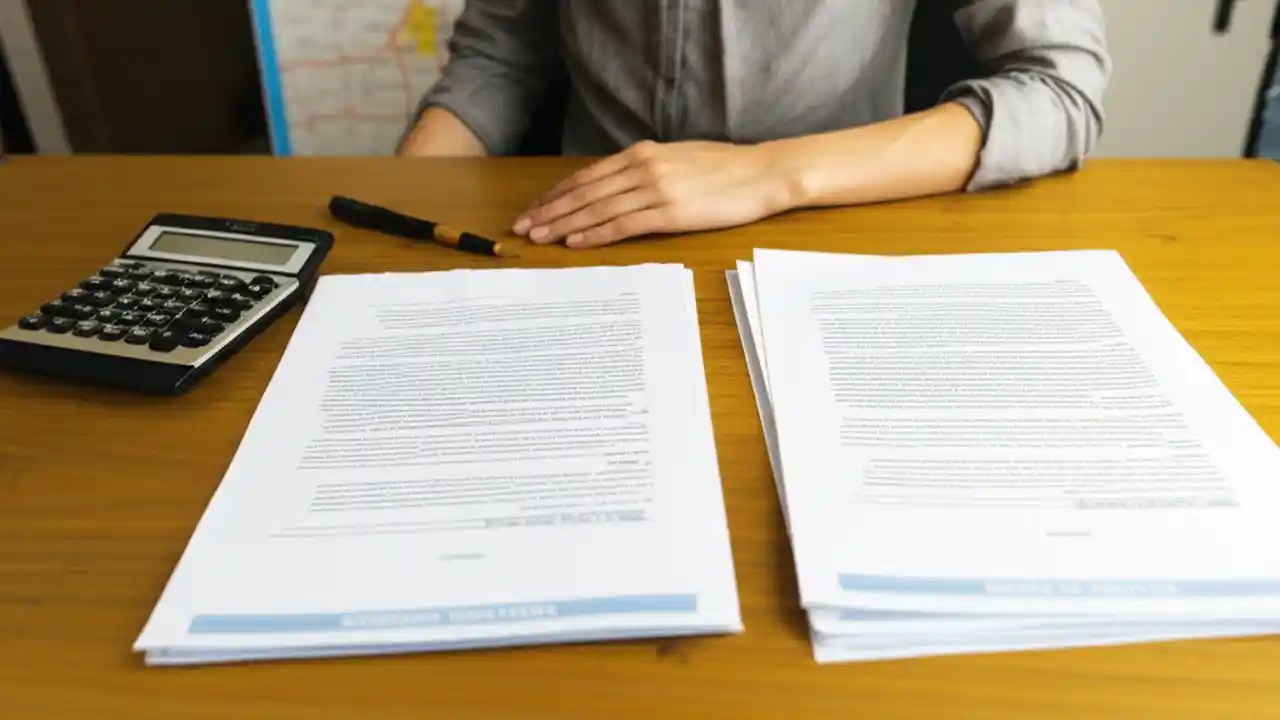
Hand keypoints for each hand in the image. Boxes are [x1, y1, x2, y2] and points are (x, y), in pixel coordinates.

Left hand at [512, 140, 797, 248]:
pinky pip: (623, 225)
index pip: (587, 176)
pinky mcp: (670, 212)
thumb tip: (618, 188)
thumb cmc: (725, 170)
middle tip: (522, 227)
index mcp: (642, 153)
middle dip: (550, 210)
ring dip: (564, 224)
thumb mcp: (677, 160)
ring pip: (597, 209)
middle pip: (584, 192)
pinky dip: (595, 233)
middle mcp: (642, 167)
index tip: (535, 208)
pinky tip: (575, 242)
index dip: (557, 194)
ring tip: (540, 236)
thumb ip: (646, 171)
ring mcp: (655, 189)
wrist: (762, 173)